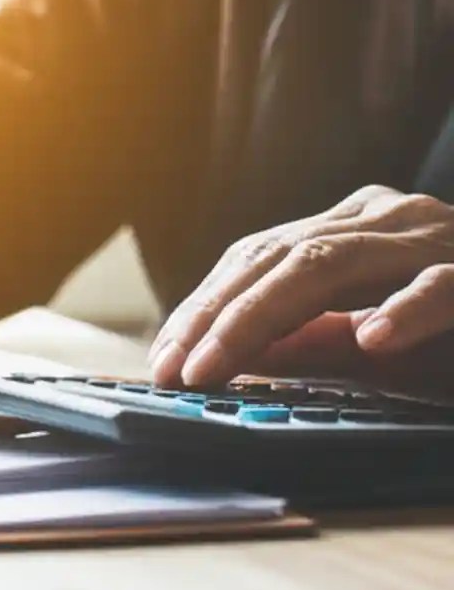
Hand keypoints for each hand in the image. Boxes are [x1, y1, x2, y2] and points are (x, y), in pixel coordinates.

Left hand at [150, 185, 453, 386]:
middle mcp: (385, 219)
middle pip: (278, 256)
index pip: (256, 258)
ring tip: (219, 364)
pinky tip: (372, 341)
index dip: (203, 307)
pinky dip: (408, 311)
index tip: (163, 359)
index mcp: (351, 229)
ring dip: (266, 316)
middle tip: (175, 370)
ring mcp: (437, 237)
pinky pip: (443, 284)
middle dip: (216, 317)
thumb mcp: (370, 340)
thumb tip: (229, 356)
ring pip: (335, 260)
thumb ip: (307, 341)